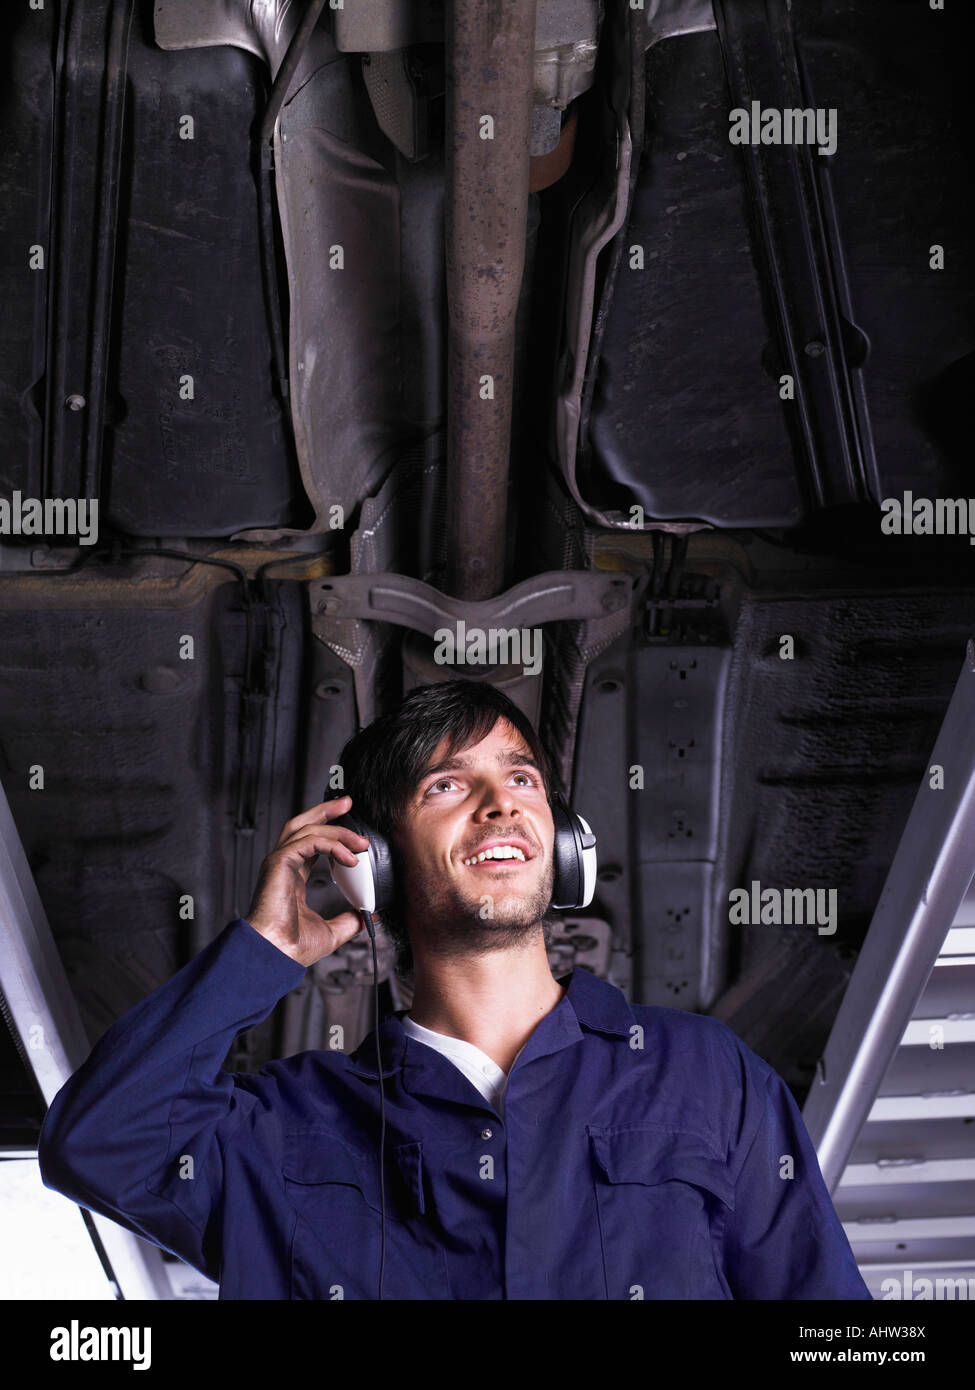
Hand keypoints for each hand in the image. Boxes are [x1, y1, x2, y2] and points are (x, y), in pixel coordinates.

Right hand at [245, 795, 370, 966]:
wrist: (275, 955)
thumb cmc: (291, 947)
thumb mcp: (331, 931)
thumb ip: (348, 920)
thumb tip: (368, 916)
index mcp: (292, 877)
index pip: (310, 844)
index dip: (330, 832)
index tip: (353, 834)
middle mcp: (283, 865)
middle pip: (302, 824)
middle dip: (326, 810)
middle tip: (348, 803)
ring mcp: (279, 862)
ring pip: (306, 828)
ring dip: (336, 828)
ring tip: (360, 840)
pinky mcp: (279, 862)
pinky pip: (309, 841)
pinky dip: (332, 844)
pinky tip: (349, 857)